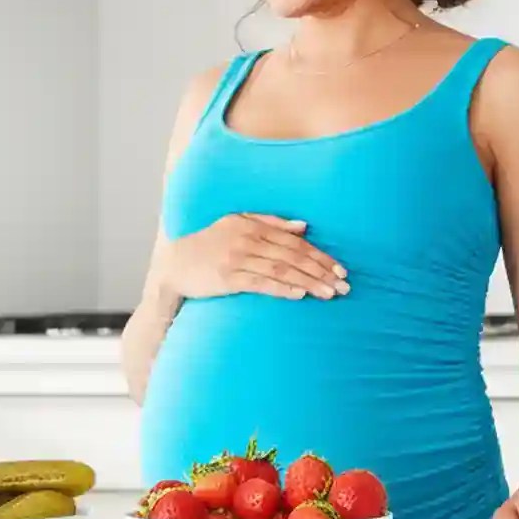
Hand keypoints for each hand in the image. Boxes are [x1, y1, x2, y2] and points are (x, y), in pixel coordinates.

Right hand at [164, 213, 348, 300]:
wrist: (175, 264)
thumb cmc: (210, 245)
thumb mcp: (238, 225)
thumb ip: (271, 224)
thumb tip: (305, 227)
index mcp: (252, 225)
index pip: (295, 242)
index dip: (320, 256)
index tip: (340, 269)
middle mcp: (247, 239)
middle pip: (292, 255)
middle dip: (321, 271)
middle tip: (343, 285)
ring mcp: (237, 258)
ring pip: (281, 269)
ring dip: (308, 282)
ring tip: (329, 293)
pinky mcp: (227, 277)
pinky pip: (260, 283)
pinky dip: (282, 288)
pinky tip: (299, 294)